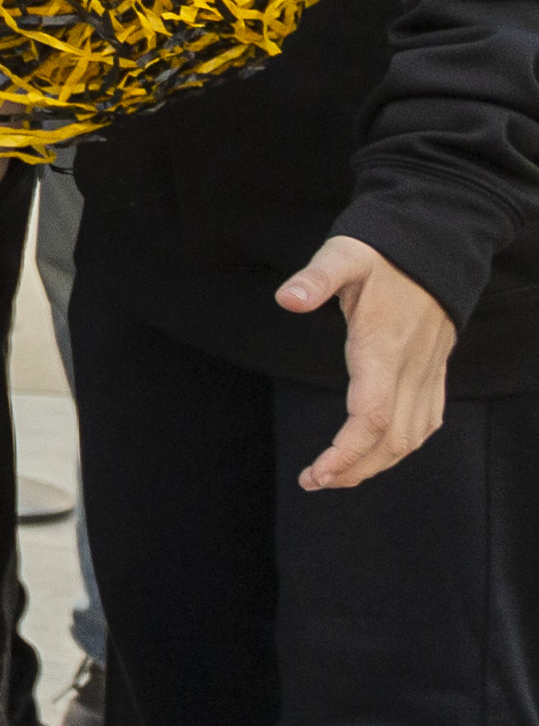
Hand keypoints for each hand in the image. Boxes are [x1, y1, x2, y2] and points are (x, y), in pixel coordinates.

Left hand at [278, 234, 452, 491]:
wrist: (436, 244)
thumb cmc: (384, 253)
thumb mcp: (344, 255)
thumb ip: (316, 278)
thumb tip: (288, 299)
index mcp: (382, 347)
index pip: (370, 417)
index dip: (346, 453)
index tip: (316, 473)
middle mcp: (410, 367)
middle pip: (391, 440)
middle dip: (354, 469)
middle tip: (314, 481)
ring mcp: (427, 371)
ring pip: (412, 436)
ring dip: (377, 463)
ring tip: (337, 475)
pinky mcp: (434, 369)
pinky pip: (428, 420)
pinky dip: (403, 445)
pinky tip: (379, 452)